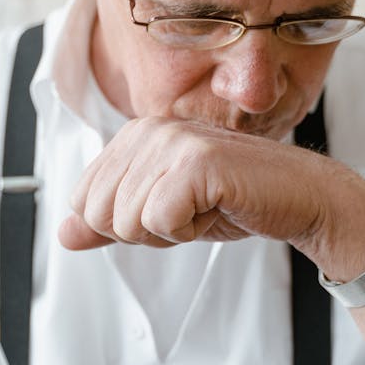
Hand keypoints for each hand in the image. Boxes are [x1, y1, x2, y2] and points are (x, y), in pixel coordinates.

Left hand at [58, 117, 364, 277]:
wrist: (301, 198)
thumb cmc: (235, 200)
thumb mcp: (163, 213)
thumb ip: (112, 221)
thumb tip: (64, 234)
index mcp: (134, 134)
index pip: (84, 202)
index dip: (127, 224)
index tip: (171, 208)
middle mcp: (148, 129)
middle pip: (100, 215)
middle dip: (145, 230)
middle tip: (190, 210)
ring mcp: (172, 141)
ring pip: (126, 222)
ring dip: (170, 231)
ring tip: (206, 206)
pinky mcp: (196, 162)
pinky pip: (158, 222)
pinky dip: (189, 231)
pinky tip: (217, 208)